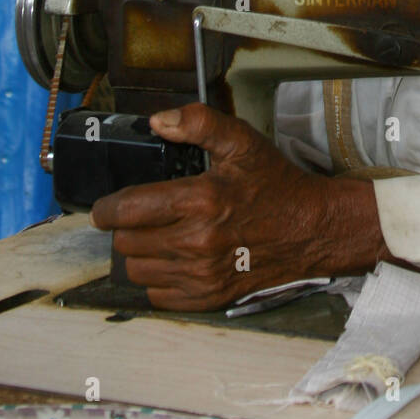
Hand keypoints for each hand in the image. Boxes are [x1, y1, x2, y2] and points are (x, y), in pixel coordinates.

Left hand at [88, 104, 386, 310]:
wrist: (312, 228)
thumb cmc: (275, 184)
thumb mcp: (242, 141)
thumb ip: (198, 122)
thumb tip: (156, 121)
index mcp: (200, 201)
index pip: (125, 211)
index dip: (106, 208)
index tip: (106, 207)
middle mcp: (197, 243)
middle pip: (126, 242)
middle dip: (126, 227)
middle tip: (142, 216)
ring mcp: (202, 276)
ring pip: (137, 271)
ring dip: (140, 253)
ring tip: (158, 236)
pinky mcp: (209, 297)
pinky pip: (158, 295)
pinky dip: (159, 278)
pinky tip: (175, 259)